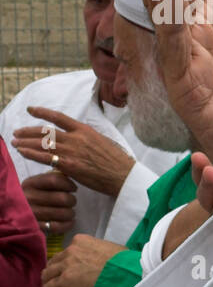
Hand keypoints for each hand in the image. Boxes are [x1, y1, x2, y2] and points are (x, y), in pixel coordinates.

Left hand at [11, 107, 134, 196]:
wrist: (123, 176)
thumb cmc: (117, 162)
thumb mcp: (104, 142)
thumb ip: (87, 139)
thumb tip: (79, 138)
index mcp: (85, 130)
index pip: (59, 117)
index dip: (42, 112)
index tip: (30, 110)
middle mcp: (76, 138)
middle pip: (46, 131)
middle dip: (28, 131)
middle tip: (17, 132)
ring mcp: (72, 151)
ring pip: (42, 143)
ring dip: (25, 142)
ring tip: (14, 142)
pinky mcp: (69, 165)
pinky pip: (45, 157)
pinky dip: (30, 153)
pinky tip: (21, 151)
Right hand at [21, 170, 76, 235]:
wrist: (16, 213)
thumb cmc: (34, 196)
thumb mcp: (38, 184)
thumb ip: (53, 178)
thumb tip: (71, 172)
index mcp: (30, 184)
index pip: (55, 180)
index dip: (69, 184)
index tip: (73, 188)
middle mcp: (28, 198)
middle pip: (62, 198)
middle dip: (72, 200)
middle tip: (71, 202)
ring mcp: (30, 213)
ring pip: (63, 213)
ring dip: (71, 213)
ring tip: (70, 212)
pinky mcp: (35, 227)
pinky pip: (57, 226)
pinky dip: (67, 224)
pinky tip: (69, 222)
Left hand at [41, 234, 124, 286]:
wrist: (128, 272)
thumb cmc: (126, 264)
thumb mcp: (112, 250)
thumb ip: (99, 252)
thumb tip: (103, 259)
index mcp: (81, 240)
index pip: (64, 253)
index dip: (64, 265)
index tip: (68, 275)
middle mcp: (71, 249)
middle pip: (53, 263)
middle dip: (54, 275)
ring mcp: (67, 263)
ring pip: (47, 276)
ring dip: (50, 286)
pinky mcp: (65, 278)